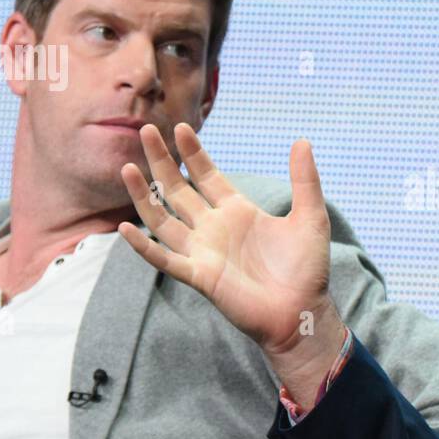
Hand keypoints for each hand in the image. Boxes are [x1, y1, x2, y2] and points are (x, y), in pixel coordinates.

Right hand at [117, 123, 345, 405]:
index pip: (207, 175)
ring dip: (145, 196)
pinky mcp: (199, 276)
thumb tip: (303, 141)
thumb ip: (305, 180)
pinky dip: (145, 247)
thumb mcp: (310, 217)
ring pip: (163, 219)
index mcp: (237, 211)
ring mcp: (203, 251)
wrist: (302, 311)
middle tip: (147, 130)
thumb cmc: (306, 269)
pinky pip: (165, 259)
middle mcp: (214, 228)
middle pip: (179, 189)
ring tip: (128, 168)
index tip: (181, 127)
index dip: (193, 153)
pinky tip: (127, 228)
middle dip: (162, 161)